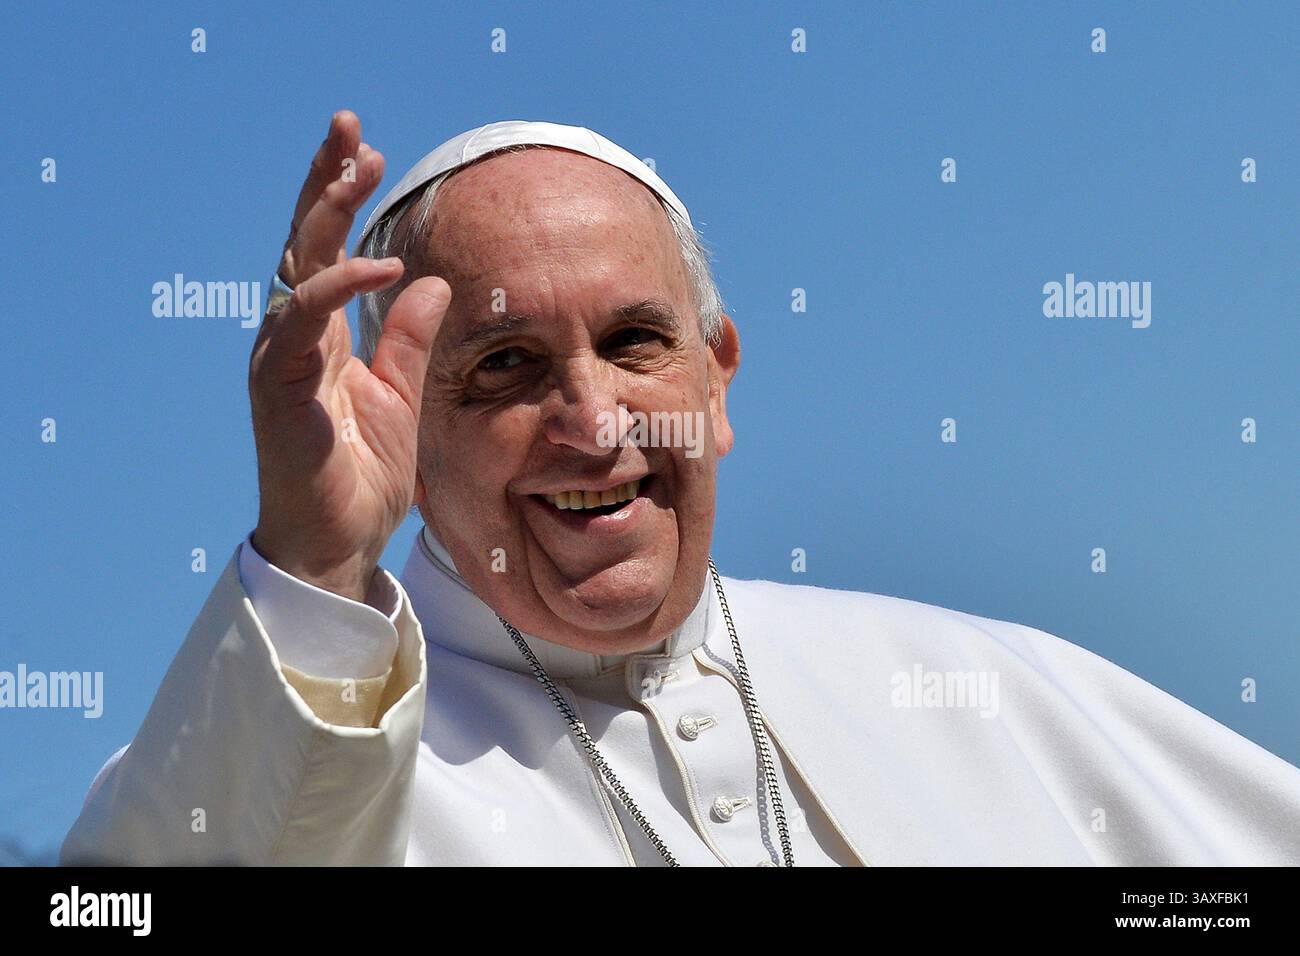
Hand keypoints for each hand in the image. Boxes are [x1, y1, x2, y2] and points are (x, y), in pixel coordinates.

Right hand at [249, 111, 450, 601]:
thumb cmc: (363, 475)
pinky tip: (381, 263)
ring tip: (360, 164)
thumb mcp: (401, 394)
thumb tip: (429, 281)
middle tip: (349, 125)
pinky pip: (304, 323)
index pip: (325, 251)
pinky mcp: (279, 388)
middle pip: (303, 241)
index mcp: (320, 337)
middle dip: (324, 180)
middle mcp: (293, 338)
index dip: (340, 199)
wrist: (340, 542)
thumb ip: (407, 337)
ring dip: (327, 211)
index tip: (369, 153)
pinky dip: (338, 287)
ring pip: (296, 266)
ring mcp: (280, 360)